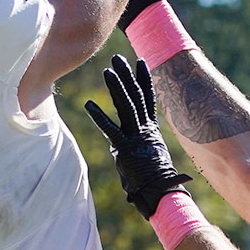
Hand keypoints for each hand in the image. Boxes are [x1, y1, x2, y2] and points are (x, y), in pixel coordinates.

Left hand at [84, 54, 191, 217]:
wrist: (161, 192)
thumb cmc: (156, 181)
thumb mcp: (148, 159)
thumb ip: (135, 149)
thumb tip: (118, 149)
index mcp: (152, 130)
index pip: (149, 98)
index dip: (144, 79)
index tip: (140, 61)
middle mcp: (145, 129)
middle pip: (137, 96)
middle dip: (127, 75)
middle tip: (117, 58)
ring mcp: (136, 137)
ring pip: (127, 106)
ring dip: (117, 87)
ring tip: (107, 71)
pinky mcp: (125, 148)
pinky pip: (111, 129)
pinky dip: (99, 117)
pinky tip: (88, 105)